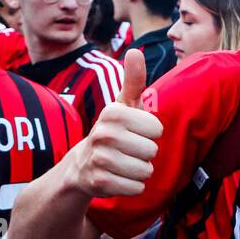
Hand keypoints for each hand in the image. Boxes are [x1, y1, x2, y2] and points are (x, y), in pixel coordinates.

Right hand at [69, 49, 161, 196]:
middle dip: (145, 153)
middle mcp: (103, 133)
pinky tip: (118, 177)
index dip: (150, 133)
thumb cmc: (115, 130)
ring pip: (146, 171)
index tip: (135, 132)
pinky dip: (133, 186)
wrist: (83, 165)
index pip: (157, 129)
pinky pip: (136, 187)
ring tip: (124, 163)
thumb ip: (133, 80)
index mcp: (113, 112)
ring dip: (140, 170)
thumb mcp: (124, 106)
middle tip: (128, 150)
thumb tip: (135, 51)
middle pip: (152, 150)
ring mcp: (99, 158)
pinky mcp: (99, 182)